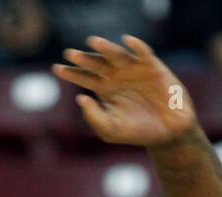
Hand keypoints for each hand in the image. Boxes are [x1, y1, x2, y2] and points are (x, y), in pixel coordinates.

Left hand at [52, 35, 195, 146]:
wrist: (166, 132)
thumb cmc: (136, 131)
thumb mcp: (109, 129)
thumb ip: (93, 116)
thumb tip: (79, 98)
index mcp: (104, 89)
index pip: (84, 78)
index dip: (70, 73)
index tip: (56, 69)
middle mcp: (116, 76)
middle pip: (96, 63)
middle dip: (83, 58)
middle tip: (69, 54)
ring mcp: (134, 69)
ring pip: (116, 54)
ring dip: (105, 47)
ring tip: (91, 42)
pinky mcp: (152, 66)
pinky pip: (143, 52)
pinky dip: (136, 46)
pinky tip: (125, 41)